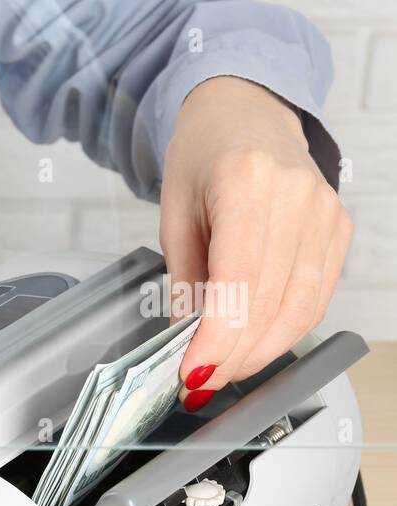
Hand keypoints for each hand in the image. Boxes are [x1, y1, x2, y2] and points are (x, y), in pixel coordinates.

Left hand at [160, 76, 351, 409]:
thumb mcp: (174, 214)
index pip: (238, 283)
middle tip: (199, 382)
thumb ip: (184, 278)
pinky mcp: (340, 229)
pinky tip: (254, 345)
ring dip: (259, 352)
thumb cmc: (202, 157)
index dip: (216, 340)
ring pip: (299, 310)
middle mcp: (297, 197)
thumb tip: (188, 341)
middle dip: (232, 355)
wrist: (245, 113)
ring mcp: (326, 213)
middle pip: (269, 304)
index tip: (193, 375)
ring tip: (223, 370)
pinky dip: (284, 331)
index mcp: (247, 185)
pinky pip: (316, 297)